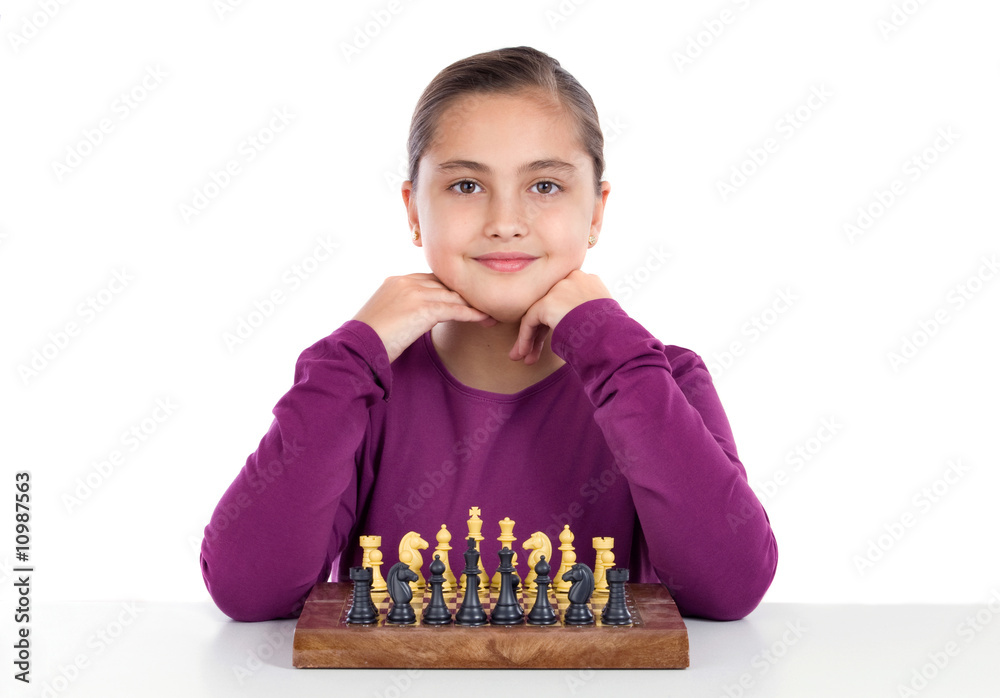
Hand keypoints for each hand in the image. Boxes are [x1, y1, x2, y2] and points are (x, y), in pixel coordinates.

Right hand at [353, 273, 495, 362]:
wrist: (356, 348)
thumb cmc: (369, 340)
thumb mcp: (386, 317)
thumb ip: (404, 311)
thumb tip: (417, 320)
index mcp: (396, 281)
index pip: (432, 279)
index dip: (450, 288)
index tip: (466, 296)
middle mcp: (406, 281)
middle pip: (445, 283)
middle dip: (466, 293)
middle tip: (485, 301)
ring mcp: (414, 293)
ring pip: (453, 294)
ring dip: (474, 303)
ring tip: (492, 311)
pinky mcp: (422, 309)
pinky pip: (455, 309)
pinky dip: (472, 313)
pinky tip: (485, 318)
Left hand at [509, 270, 610, 364]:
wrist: (612, 338)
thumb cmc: (612, 334)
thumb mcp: (602, 314)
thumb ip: (586, 309)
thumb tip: (573, 322)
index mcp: (587, 280)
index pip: (564, 298)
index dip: (557, 319)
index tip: (554, 337)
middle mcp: (571, 279)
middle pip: (549, 305)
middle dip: (541, 330)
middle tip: (534, 350)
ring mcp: (558, 289)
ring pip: (537, 313)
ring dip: (530, 337)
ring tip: (524, 357)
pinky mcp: (547, 303)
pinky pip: (530, 320)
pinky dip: (525, 337)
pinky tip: (524, 353)